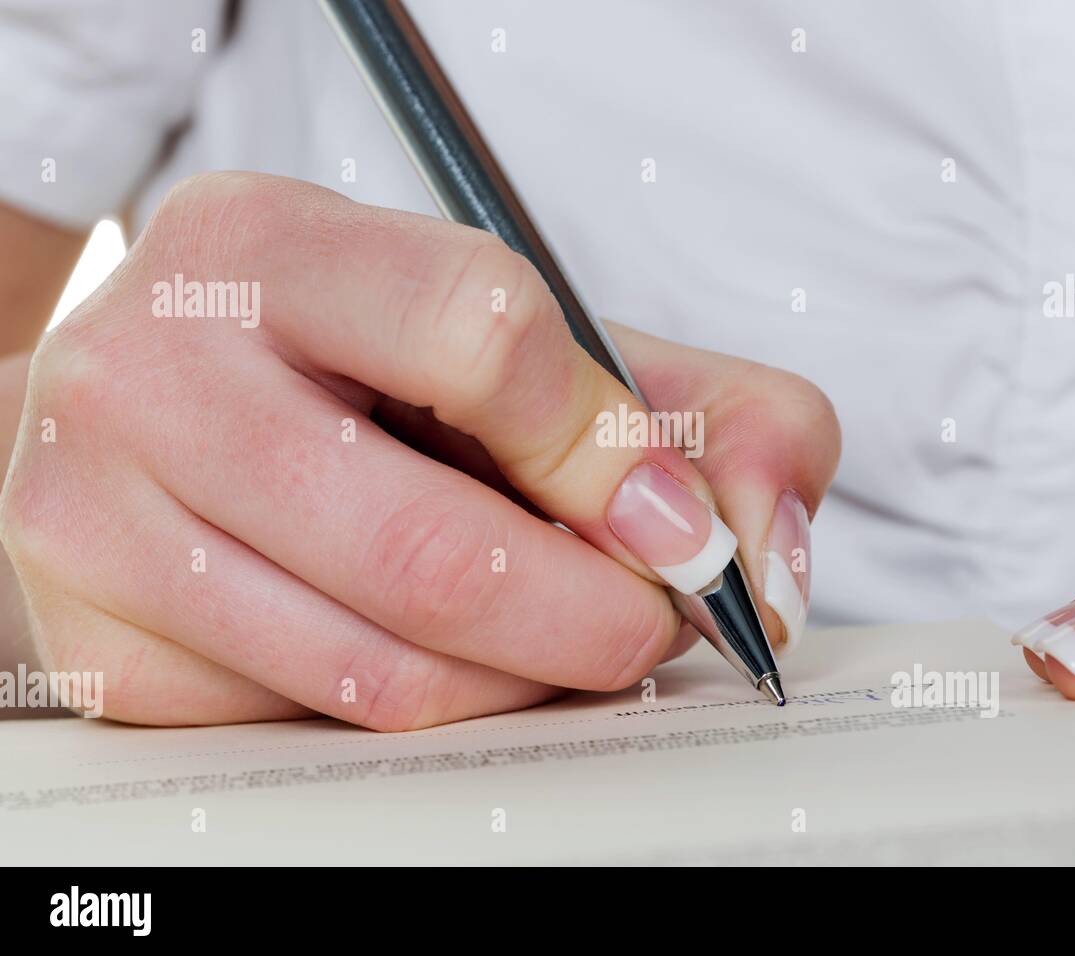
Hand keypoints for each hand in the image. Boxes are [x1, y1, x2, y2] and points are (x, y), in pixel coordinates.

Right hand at [0, 173, 839, 729]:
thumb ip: (701, 412)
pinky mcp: (103, 649)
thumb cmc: (364, 369)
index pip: (479, 335)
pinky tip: (445, 654)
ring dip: (519, 681)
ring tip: (555, 639)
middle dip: (591, 619)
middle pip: (431, 550)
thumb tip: (760, 560)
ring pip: (382, 672)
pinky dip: (425, 712)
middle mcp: (152, 372)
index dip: (608, 452)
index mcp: (270, 246)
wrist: (160, 411)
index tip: (668, 521)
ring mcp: (101, 519)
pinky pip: (316, 727)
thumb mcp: (530, 336)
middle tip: (643, 625)